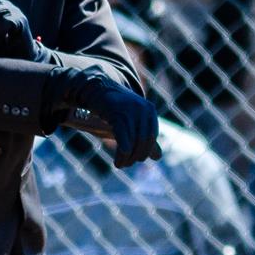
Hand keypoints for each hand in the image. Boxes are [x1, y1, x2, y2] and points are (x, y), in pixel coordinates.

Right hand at [45, 67, 159, 166]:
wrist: (96, 90)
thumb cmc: (115, 110)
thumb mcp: (132, 123)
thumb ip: (145, 138)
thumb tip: (158, 157)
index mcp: (149, 110)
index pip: (152, 136)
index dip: (145, 151)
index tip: (138, 160)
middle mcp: (142, 109)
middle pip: (144, 140)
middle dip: (136, 156)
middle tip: (128, 164)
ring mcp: (130, 110)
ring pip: (133, 141)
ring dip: (127, 157)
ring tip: (120, 164)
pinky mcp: (117, 114)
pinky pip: (123, 139)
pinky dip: (122, 154)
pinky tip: (118, 161)